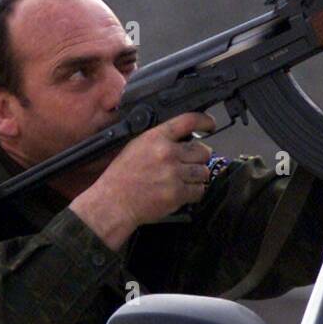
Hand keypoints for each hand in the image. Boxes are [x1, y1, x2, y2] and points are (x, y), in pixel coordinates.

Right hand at [69, 112, 214, 248]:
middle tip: (190, 163)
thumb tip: (184, 138)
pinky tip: (182, 192)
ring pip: (203, 171)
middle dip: (199, 158)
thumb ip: (160, 140)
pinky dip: (194, 192)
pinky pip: (199, 190)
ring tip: (184, 180)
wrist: (113, 203)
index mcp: (156, 138)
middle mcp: (167, 153)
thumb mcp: (136, 146)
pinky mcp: (177, 193)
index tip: (209, 125)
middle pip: (203, 151)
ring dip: (197, 176)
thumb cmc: (121, 177)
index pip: (188, 120)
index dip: (204, 121)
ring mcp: (173, 174)